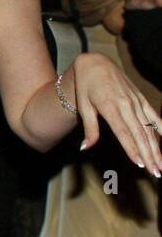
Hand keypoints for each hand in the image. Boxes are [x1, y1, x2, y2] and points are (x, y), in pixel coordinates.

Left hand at [71, 52, 161, 175]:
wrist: (95, 64)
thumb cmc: (86, 87)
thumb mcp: (83, 106)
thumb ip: (89, 129)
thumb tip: (85, 148)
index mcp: (111, 107)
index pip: (124, 133)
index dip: (133, 149)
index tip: (140, 164)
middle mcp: (127, 105)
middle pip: (140, 134)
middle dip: (149, 155)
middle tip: (156, 172)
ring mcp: (136, 102)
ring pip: (149, 128)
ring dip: (157, 148)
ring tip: (161, 165)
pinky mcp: (141, 99)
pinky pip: (154, 116)